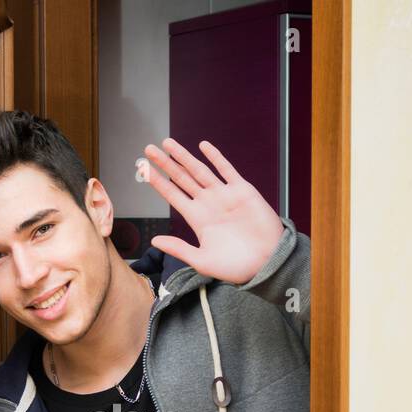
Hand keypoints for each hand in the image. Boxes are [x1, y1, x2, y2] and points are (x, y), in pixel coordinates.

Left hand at [139, 137, 284, 285]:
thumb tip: (154, 241)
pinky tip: (203, 146)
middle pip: (181, 178)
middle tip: (148, 149)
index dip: (158, 182)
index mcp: (197, 220)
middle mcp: (208, 204)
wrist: (268, 262)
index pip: (173, 196)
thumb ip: (178, 249)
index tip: (143, 170)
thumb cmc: (237, 267)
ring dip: (183, 157)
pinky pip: (227, 170)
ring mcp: (224, 195)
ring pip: (199, 170)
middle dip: (165, 164)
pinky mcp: (242, 190)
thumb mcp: (202, 260)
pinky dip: (216, 157)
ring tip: (167, 143)